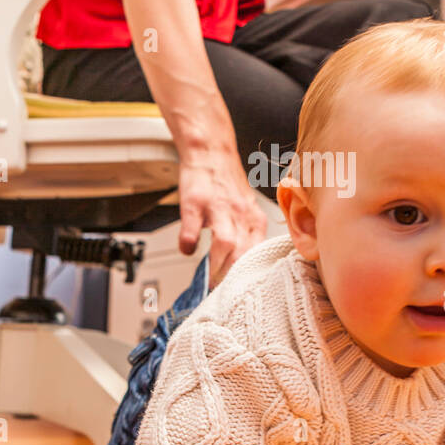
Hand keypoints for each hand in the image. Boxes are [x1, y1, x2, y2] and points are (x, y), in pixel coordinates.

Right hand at [177, 142, 267, 290]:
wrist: (211, 151)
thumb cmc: (226, 183)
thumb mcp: (246, 210)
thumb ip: (246, 236)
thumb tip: (239, 267)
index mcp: (255, 219)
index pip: (258, 254)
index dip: (249, 276)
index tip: (241, 292)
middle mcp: (241, 214)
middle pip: (244, 253)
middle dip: (232, 277)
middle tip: (221, 293)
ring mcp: (218, 208)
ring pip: (226, 243)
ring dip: (216, 265)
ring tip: (207, 280)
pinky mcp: (196, 202)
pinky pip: (193, 228)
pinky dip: (189, 243)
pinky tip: (186, 249)